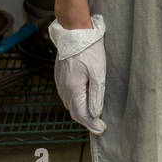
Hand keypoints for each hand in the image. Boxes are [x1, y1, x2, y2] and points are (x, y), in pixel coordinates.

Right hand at [48, 15, 106, 134]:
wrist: (75, 31)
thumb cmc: (89, 50)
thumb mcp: (98, 72)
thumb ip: (96, 95)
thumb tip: (95, 115)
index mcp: (73, 89)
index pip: (81, 114)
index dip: (91, 125)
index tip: (102, 129)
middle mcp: (63, 88)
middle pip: (74, 111)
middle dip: (86, 120)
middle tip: (100, 126)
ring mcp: (60, 82)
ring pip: (69, 104)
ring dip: (80, 111)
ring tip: (93, 116)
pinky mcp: (60, 75)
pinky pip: (67, 95)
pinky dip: (75, 102)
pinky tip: (83, 100)